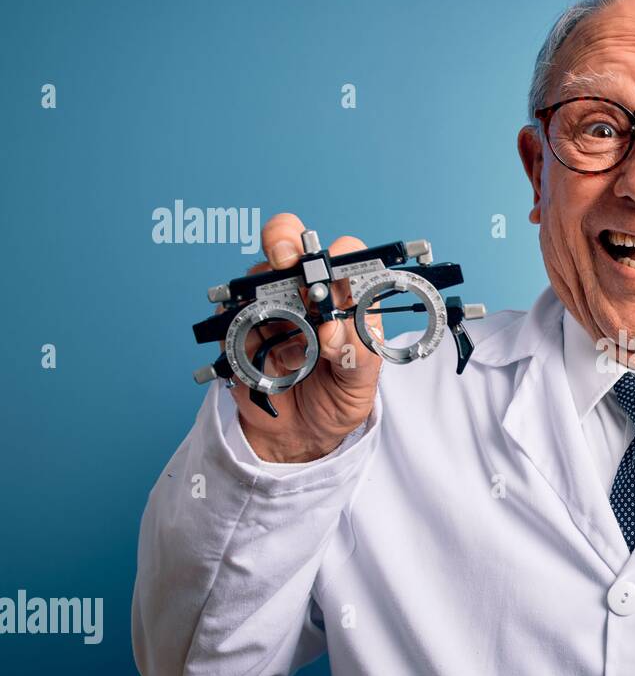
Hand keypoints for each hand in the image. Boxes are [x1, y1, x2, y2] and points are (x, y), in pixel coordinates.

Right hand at [232, 213, 382, 461]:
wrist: (301, 435)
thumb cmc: (338, 398)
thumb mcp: (362, 383)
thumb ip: (357, 354)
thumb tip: (333, 329)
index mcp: (344, 296)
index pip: (345, 254)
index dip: (340, 257)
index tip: (337, 277)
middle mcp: (305, 292)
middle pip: (288, 242)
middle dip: (282, 241)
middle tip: (285, 260)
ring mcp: (267, 305)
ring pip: (256, 277)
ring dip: (271, 307)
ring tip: (295, 356)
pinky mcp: (237, 328)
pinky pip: (231, 317)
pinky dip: (248, 336)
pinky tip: (269, 365)